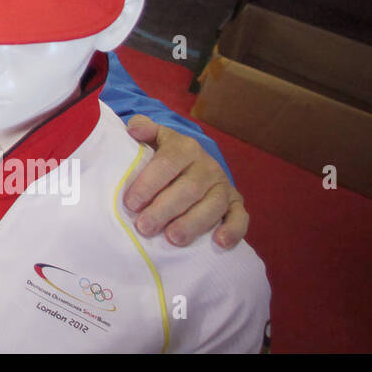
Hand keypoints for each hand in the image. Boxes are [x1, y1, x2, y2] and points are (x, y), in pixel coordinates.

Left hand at [123, 115, 248, 248]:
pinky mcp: (236, 204)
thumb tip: (132, 128)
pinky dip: (233, 230)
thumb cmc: (167, 157)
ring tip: (172, 238)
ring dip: (192, 224)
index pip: (167, 163)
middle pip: (188, 188)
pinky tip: (219, 243)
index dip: (148, 183)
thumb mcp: (156, 139)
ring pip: (213, 205)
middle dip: (164, 209)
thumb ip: (144, 130)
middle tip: (144, 227)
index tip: (131, 203)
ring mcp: (224, 186)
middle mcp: (208, 166)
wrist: (196, 165)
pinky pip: (240, 217)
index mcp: (186, 147)